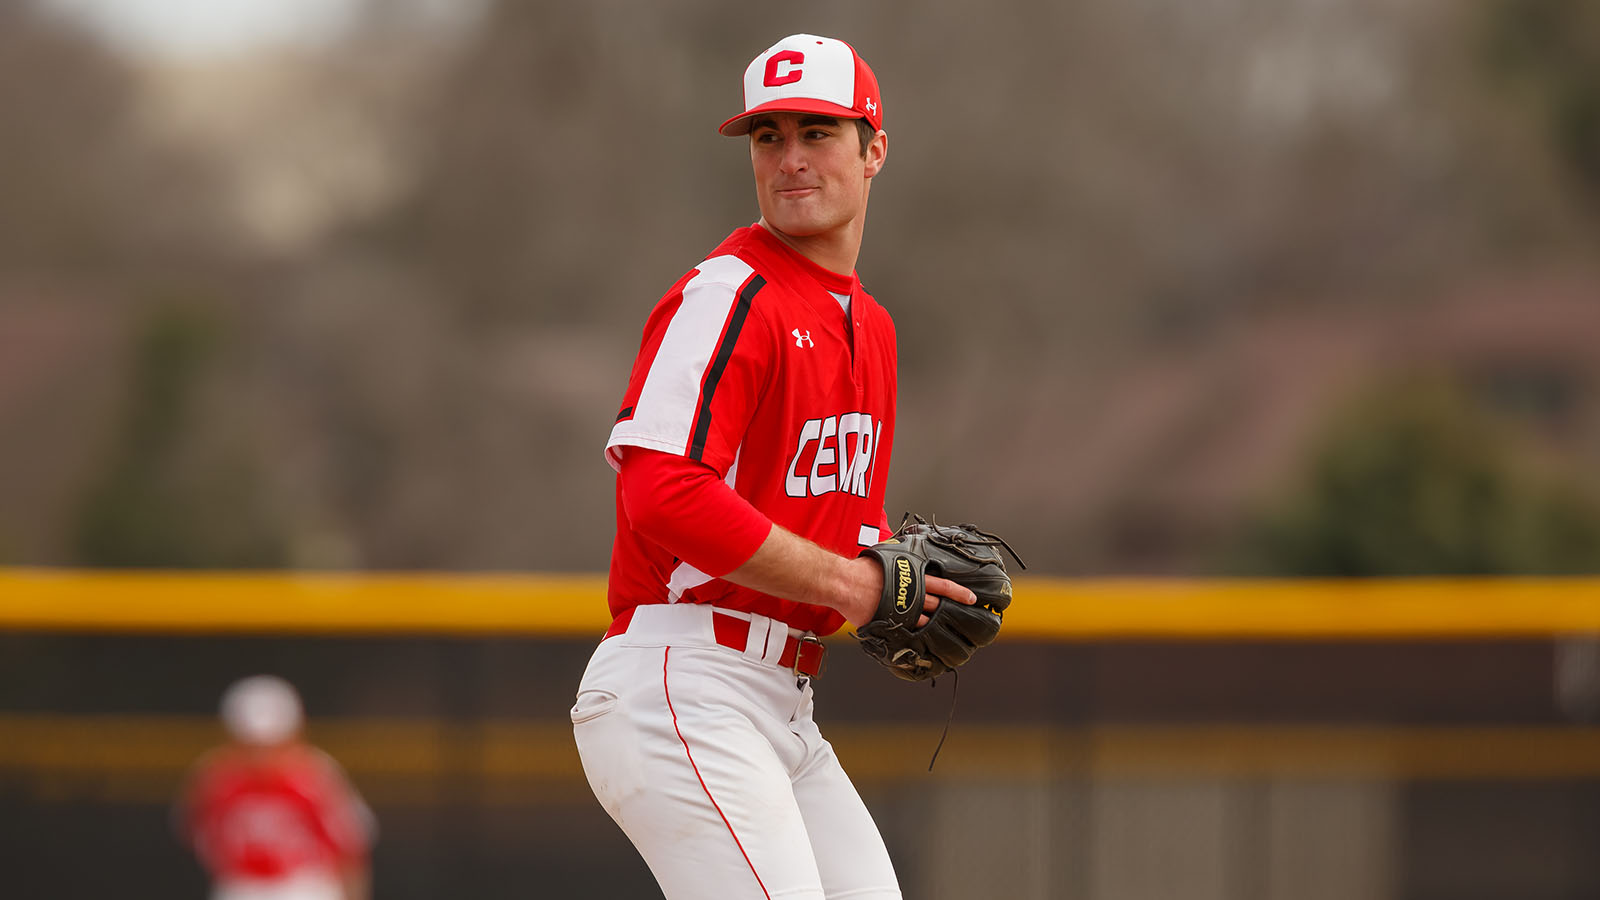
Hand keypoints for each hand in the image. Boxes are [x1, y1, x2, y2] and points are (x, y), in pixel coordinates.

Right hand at [841, 557, 975, 627]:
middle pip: (938, 606)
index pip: (944, 586)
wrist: (846, 583)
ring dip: (934, 627)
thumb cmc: (863, 568)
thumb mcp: (889, 556)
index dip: (959, 593)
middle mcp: (912, 595)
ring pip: (925, 622)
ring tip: (944, 633)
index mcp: (914, 578)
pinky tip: (922, 641)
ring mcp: (903, 612)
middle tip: (965, 618)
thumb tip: (908, 558)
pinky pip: (908, 632)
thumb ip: (902, 561)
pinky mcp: (891, 624)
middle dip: (952, 613)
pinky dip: (916, 636)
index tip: (972, 598)